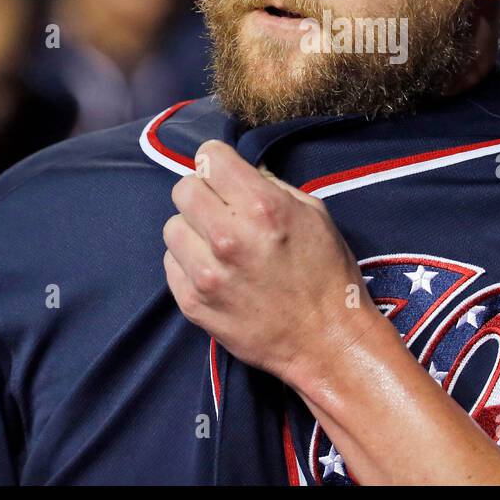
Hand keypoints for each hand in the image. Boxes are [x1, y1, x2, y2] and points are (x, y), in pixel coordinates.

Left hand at [162, 140, 374, 384]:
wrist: (326, 342)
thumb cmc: (328, 275)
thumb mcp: (314, 214)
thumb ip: (271, 186)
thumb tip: (237, 175)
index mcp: (263, 207)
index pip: (209, 157)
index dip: (219, 163)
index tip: (226, 175)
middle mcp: (228, 237)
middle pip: (183, 188)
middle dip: (204, 193)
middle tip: (223, 210)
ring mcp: (206, 273)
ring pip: (172, 226)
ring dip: (193, 230)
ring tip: (218, 245)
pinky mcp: (193, 303)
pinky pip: (171, 263)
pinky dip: (189, 263)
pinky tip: (216, 271)